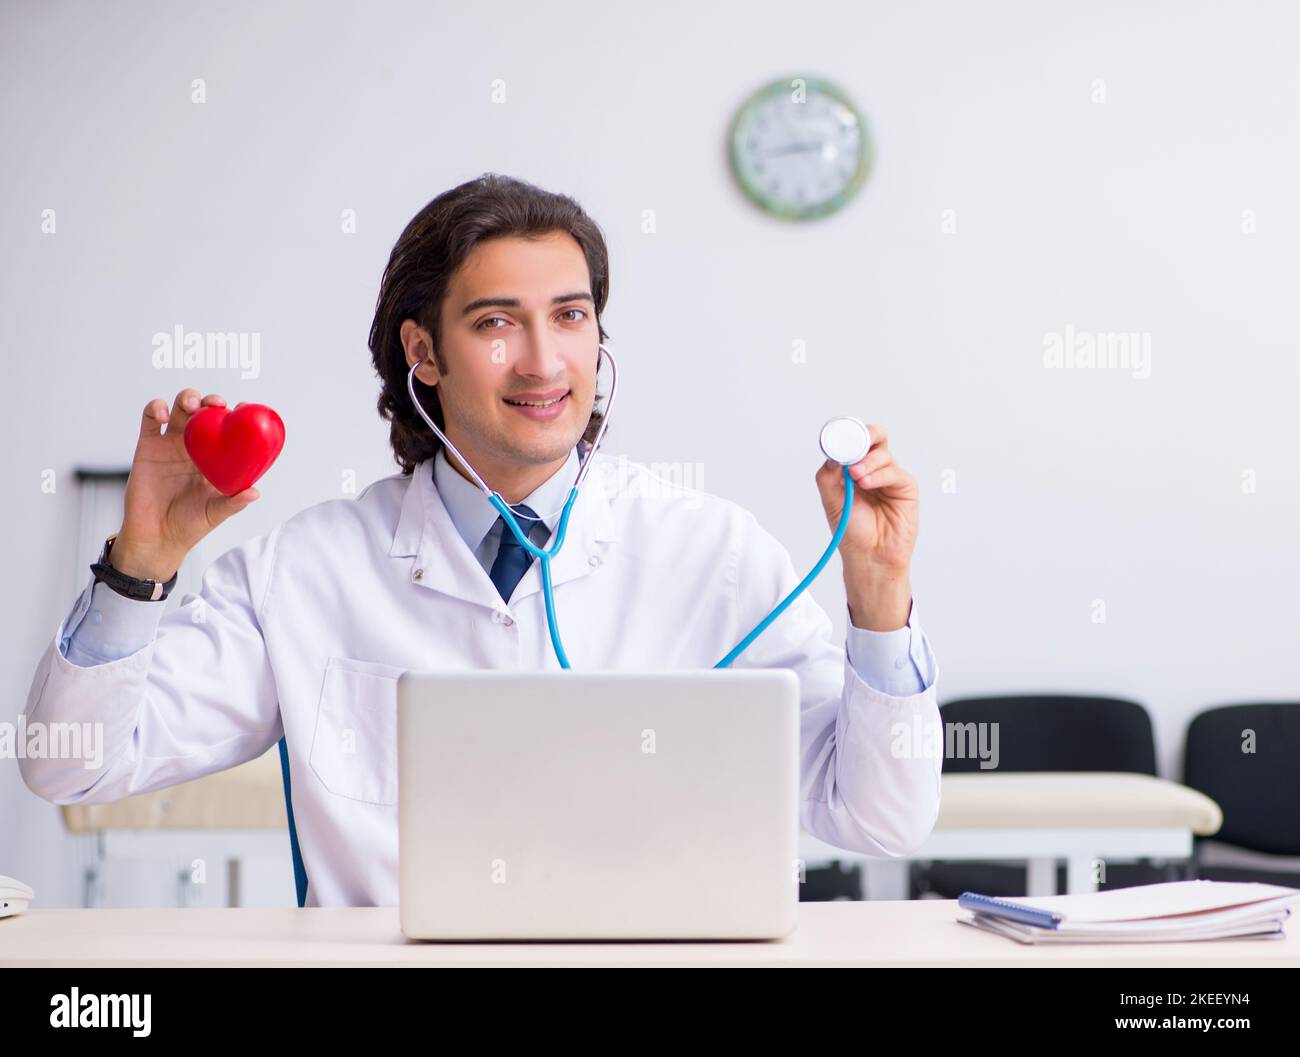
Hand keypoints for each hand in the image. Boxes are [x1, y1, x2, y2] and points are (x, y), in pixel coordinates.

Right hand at [110, 389, 259, 579]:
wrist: (155, 537)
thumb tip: (255, 492)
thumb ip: (234, 503)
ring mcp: (171, 444)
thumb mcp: (216, 513)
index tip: (246, 409)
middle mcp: (195, 447)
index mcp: (216, 458)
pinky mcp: (147, 445)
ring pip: (180, 408)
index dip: (239, 415)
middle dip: (211, 401)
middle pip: (204, 412)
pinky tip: (164, 415)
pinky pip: (151, 419)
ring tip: (191, 406)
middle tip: (216, 405)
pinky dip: (156, 408)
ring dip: (186, 398)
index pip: (229, 429)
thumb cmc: (190, 525)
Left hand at [814, 423, 918, 629]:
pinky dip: (879, 474)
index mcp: (852, 469)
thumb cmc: (852, 532)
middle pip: (874, 438)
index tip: (836, 438)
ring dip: (867, 461)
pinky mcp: (905, 488)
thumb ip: (828, 476)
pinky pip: (894, 472)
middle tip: (853, 443)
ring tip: (856, 476)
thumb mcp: (831, 501)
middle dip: (864, 435)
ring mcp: (889, 477)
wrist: (869, 556)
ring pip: (882, 453)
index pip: (853, 443)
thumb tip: (833, 455)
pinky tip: (867, 483)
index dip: (846, 436)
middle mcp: (872, 469)